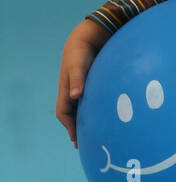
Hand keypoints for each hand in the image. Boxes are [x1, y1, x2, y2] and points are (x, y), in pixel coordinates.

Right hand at [56, 20, 109, 147]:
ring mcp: (81, 88)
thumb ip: (77, 79)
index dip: (69, 127)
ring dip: (84, 121)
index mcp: (66, 90)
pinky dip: (94, 111)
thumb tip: (75, 96)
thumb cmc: (80, 52)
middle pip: (71, 114)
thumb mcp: (78, 65)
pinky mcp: (91, 84)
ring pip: (80, 109)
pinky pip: (90, 102)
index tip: (76, 139)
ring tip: (94, 134)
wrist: (87, 38)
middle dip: (75, 128)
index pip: (64, 113)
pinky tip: (104, 116)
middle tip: (84, 143)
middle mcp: (72, 91)